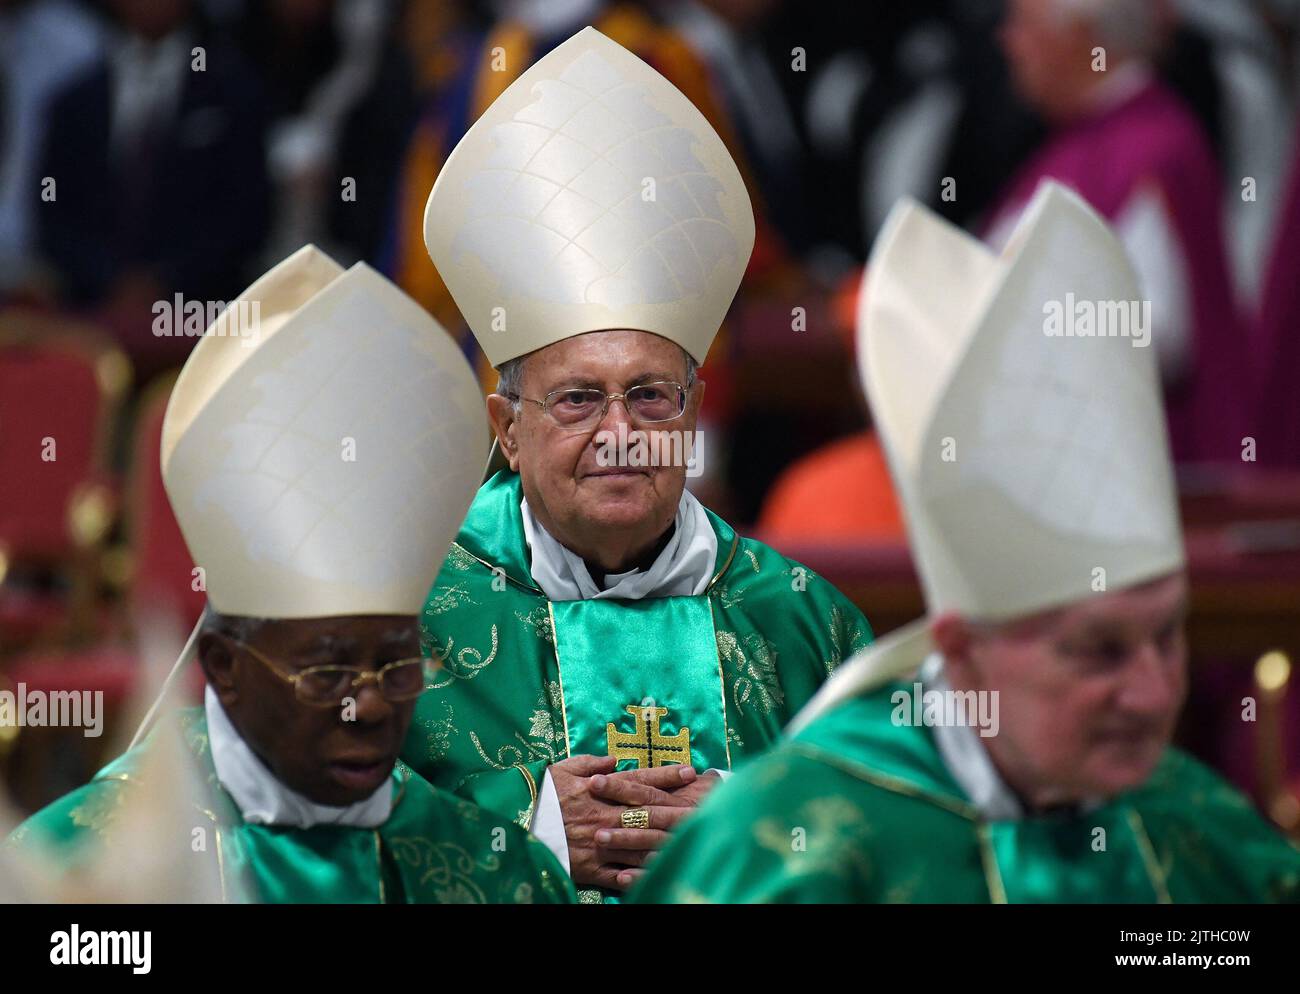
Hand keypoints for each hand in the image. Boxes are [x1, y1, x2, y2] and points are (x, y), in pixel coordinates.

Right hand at [549, 756, 695, 890]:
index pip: (640, 780)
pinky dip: (639, 874)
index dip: (666, 775)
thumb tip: (614, 758)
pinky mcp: (591, 868)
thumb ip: (590, 762)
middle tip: (704, 803)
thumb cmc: (539, 793)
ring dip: (666, 842)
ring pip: (640, 844)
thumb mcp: (562, 769)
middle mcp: (606, 816)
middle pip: (648, 812)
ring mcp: (600, 843)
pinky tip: (658, 872)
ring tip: (691, 839)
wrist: (516, 824)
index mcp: (600, 790)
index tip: (690, 771)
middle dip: (678, 807)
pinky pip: (619, 873)